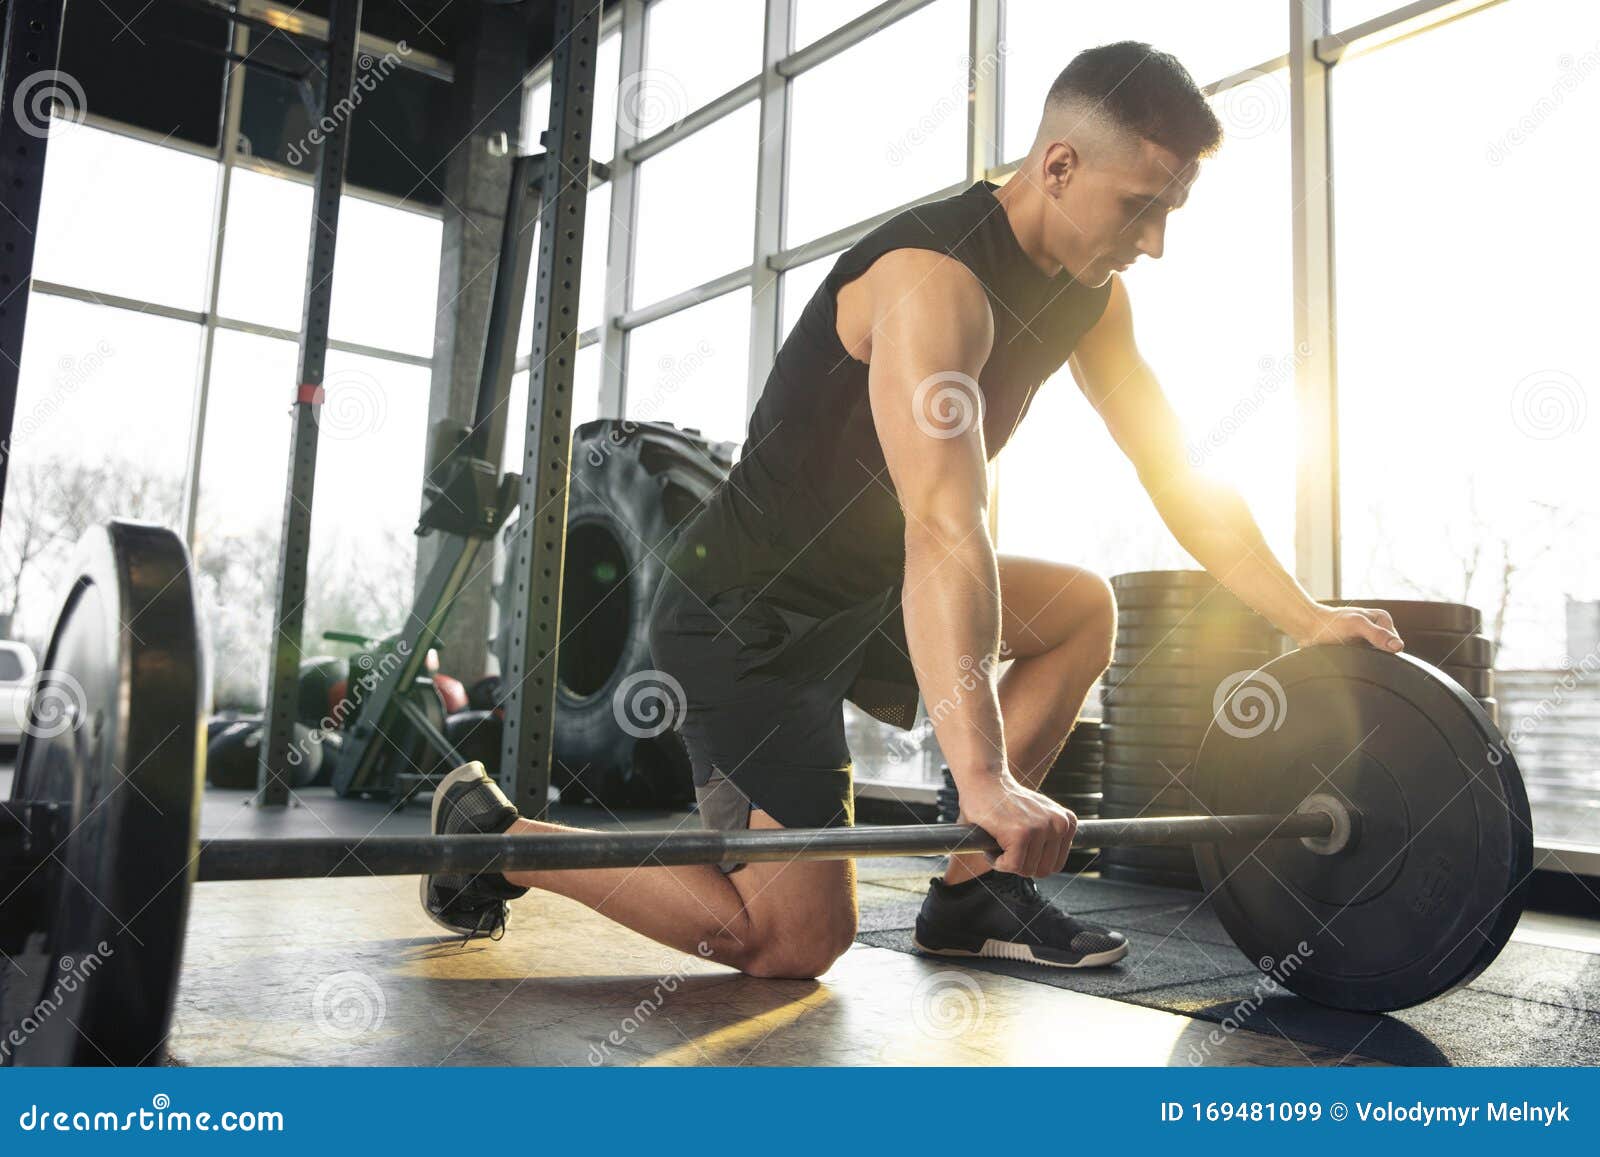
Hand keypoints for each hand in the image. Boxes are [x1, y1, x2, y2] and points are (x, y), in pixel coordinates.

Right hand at [956, 771, 1076, 877]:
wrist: (983, 779)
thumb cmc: (1005, 800)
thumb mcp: (1038, 814)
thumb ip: (1050, 835)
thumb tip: (1052, 865)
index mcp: (1067, 822)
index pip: (1055, 864)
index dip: (1032, 860)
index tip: (1018, 843)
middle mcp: (1059, 824)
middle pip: (1043, 870)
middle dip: (1022, 864)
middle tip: (1006, 846)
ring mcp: (1040, 829)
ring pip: (1026, 870)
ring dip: (1007, 861)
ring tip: (998, 840)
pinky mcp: (1021, 834)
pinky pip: (1011, 866)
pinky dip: (997, 861)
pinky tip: (991, 844)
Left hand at [1295, 605, 1403, 652]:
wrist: (1307, 628)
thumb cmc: (1330, 624)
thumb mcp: (1356, 625)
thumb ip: (1377, 634)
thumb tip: (1398, 647)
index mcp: (1382, 619)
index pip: (1395, 644)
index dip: (1384, 652)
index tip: (1365, 650)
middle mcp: (1378, 629)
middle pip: (1388, 652)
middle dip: (1377, 658)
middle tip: (1358, 656)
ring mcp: (1368, 639)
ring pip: (1378, 658)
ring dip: (1369, 662)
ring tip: (1353, 658)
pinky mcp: (1359, 649)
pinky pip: (1367, 661)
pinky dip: (1361, 664)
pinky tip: (1351, 662)